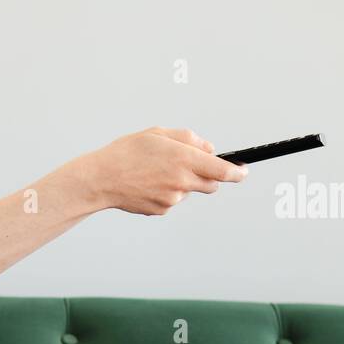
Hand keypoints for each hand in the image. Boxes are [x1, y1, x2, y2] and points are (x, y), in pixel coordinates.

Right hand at [66, 126, 248, 215]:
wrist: (100, 179)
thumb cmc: (126, 152)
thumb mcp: (158, 133)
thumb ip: (188, 139)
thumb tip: (209, 149)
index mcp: (184, 159)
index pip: (222, 170)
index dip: (237, 172)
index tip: (243, 171)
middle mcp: (181, 182)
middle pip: (211, 184)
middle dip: (208, 176)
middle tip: (189, 166)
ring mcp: (172, 199)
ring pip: (188, 191)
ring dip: (180, 183)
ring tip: (154, 172)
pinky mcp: (161, 210)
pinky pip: (172, 201)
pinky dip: (165, 193)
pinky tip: (146, 184)